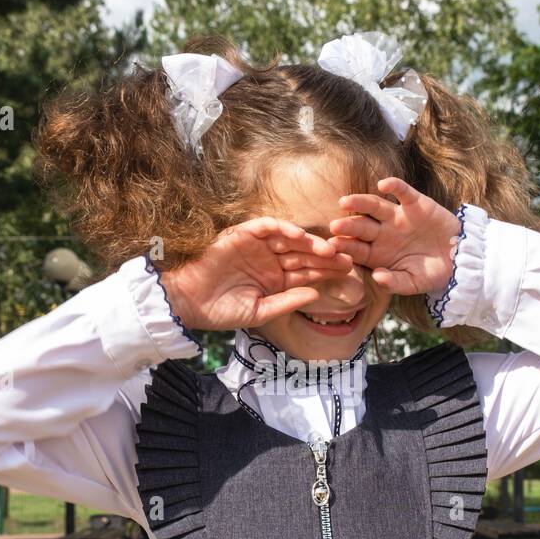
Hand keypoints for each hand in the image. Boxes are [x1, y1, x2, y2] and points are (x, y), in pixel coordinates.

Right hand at [159, 217, 353, 331]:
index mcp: (276, 279)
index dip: (327, 271)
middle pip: (303, 254)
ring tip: (328, 249)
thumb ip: (288, 301)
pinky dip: (282, 228)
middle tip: (348, 256)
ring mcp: (256, 247)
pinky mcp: (241, 235)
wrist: (190, 304)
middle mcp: (269, 260)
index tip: (349, 272)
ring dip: (308, 242)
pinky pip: (266, 227)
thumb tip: (316, 294)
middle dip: (325, 255)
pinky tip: (299, 235)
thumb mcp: (261, 312)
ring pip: (289, 239)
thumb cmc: (222, 312)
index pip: (307, 272)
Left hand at [326, 177, 461, 296]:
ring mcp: (398, 217)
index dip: (345, 247)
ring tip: (345, 202)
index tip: (333, 247)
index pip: (357, 249)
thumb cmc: (431, 274)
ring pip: (375, 206)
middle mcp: (383, 233)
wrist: (459, 260)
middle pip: (361, 227)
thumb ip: (395, 282)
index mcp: (378, 254)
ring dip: (360, 203)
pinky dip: (394, 186)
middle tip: (334, 226)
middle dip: (348, 226)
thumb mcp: (413, 283)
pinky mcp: (415, 204)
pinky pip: (402, 192)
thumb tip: (377, 277)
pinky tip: (383, 184)